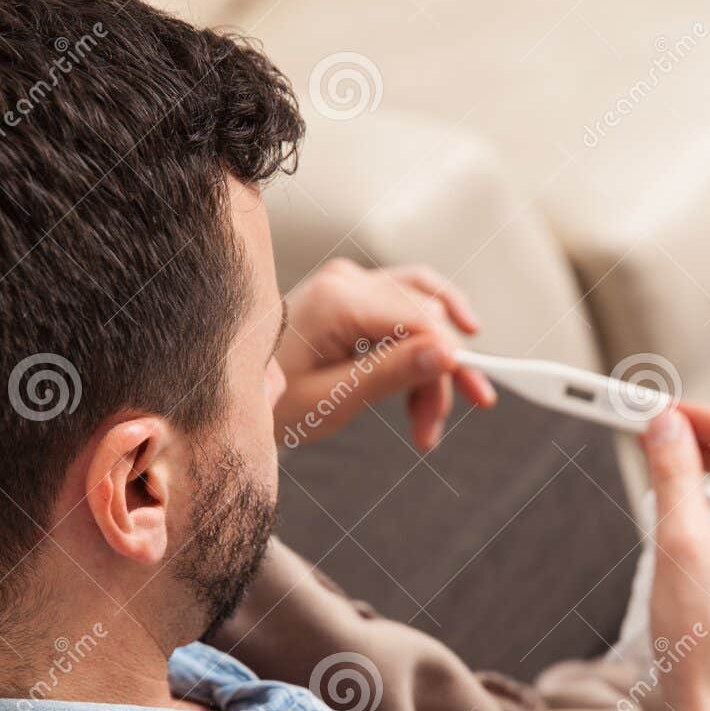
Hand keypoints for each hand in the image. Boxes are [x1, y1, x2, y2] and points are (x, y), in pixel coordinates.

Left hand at [275, 259, 496, 450]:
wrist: (234, 391)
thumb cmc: (274, 400)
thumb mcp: (333, 399)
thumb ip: (391, 373)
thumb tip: (449, 353)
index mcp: (338, 301)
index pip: (422, 320)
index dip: (453, 361)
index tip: (476, 400)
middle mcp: (347, 280)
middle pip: (426, 318)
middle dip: (438, 375)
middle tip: (431, 430)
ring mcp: (350, 282)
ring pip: (423, 310)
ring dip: (433, 363)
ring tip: (424, 420)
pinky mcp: (353, 293)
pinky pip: (406, 307)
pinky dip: (421, 344)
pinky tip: (430, 376)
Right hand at [639, 402, 709, 710]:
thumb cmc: (706, 647)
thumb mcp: (679, 543)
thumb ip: (674, 474)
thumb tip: (666, 427)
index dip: (708, 419)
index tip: (666, 411)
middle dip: (707, 445)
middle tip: (657, 434)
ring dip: (709, 477)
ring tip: (664, 471)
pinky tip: (683, 515)